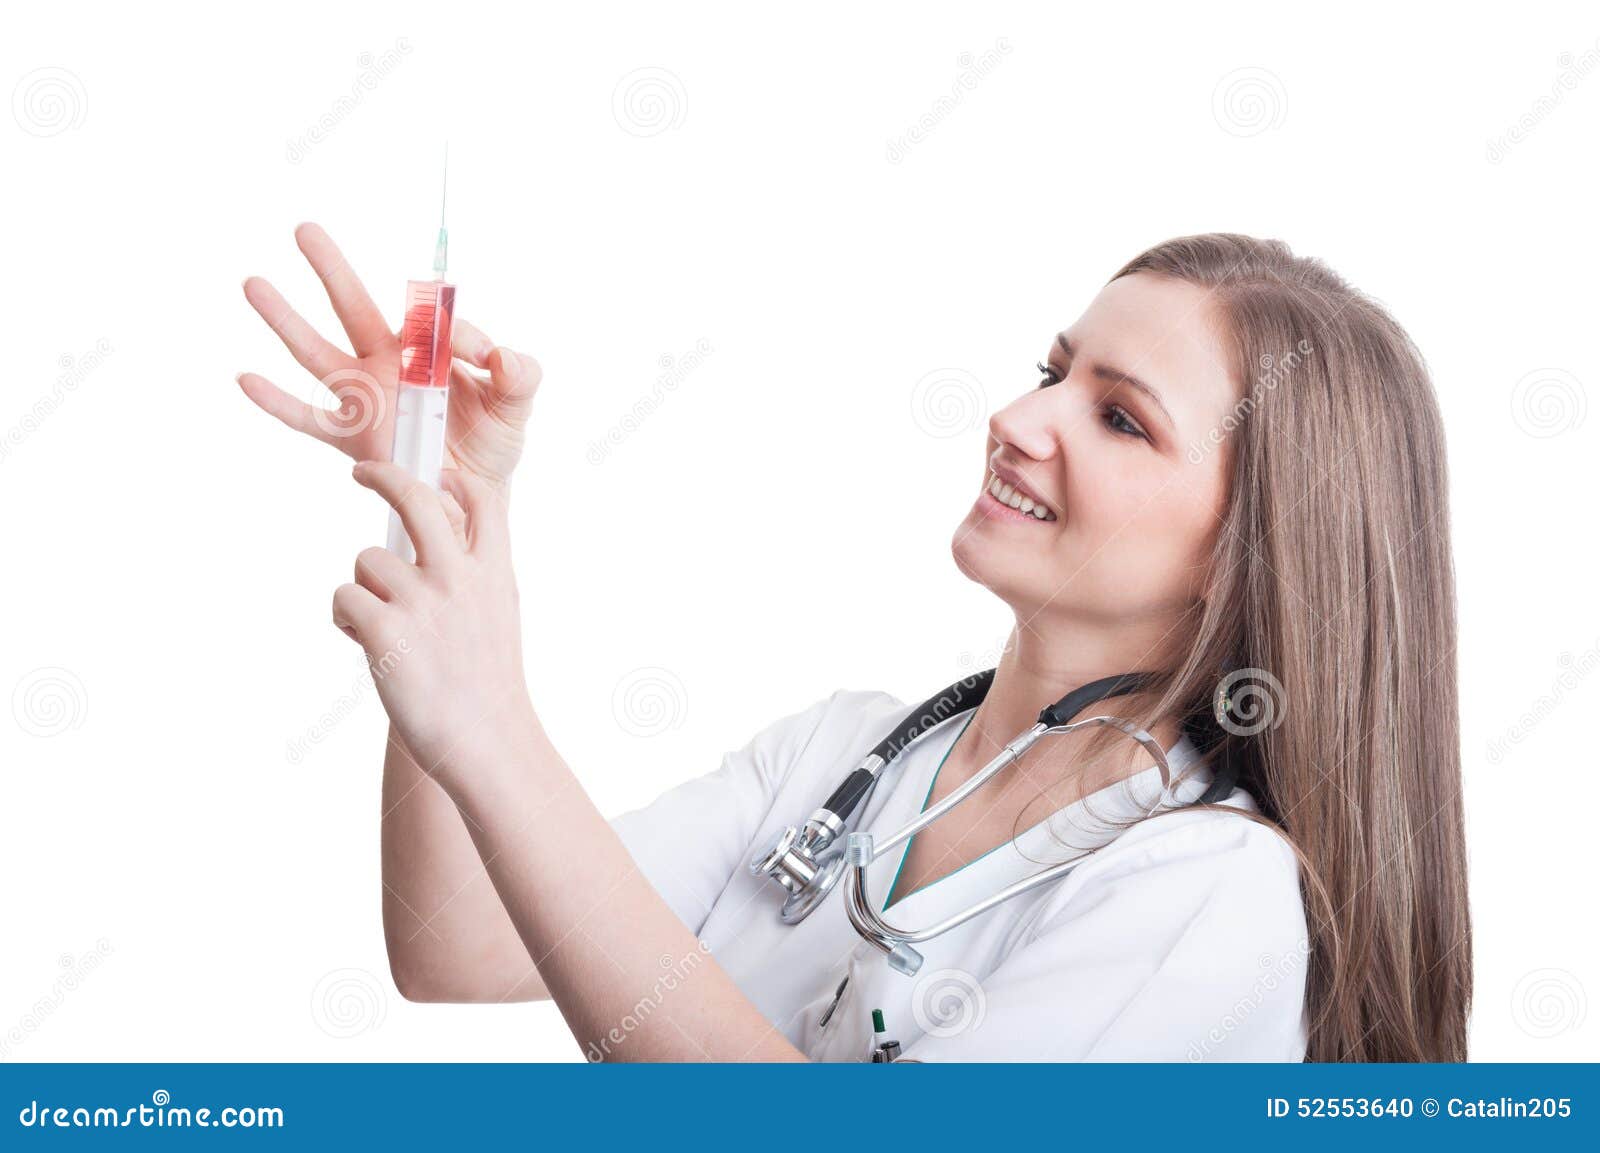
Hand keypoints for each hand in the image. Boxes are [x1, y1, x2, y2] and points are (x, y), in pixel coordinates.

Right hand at [239, 222, 540, 488]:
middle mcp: (389, 363)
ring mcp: (366, 397)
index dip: (457, 333)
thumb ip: (520, 375)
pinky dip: (276, 402)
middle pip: (354, 307)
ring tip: (254, 284)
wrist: (475, 495)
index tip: (482, 357)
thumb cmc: (494, 442)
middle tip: (305, 229)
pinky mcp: (353, 437)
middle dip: (330, 268)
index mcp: (430, 349)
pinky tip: (246, 379)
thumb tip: (500, 354)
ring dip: (286, 320)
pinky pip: (308, 419)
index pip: (430, 320)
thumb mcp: (517, 405)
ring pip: (318, 352)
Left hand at [331, 460, 535, 789]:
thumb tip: (442, 536)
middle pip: (415, 498)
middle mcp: (458, 576)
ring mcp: (421, 600)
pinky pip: (344, 597)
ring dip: (364, 588)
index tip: (438, 476)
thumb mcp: (499, 615)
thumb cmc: (487, 685)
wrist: (484, 740)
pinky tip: (368, 646)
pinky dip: (347, 620)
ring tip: (383, 628)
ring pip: (367, 560)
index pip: (480, 500)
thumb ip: (476, 574)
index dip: (453, 481)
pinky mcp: (383, 629)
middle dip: (384, 476)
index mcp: (493, 572)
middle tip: (364, 474)